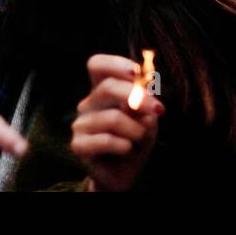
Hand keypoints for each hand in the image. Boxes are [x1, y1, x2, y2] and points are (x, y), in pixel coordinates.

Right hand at [70, 54, 163, 191]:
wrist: (127, 171)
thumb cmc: (137, 137)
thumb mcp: (147, 116)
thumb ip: (143, 102)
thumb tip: (137, 98)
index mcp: (103, 90)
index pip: (97, 65)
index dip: (115, 63)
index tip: (136, 73)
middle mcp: (89, 103)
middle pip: (107, 87)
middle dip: (137, 97)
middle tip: (157, 110)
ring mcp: (80, 124)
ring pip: (112, 118)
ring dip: (136, 130)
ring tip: (140, 138)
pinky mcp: (78, 145)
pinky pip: (105, 140)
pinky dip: (125, 146)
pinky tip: (128, 150)